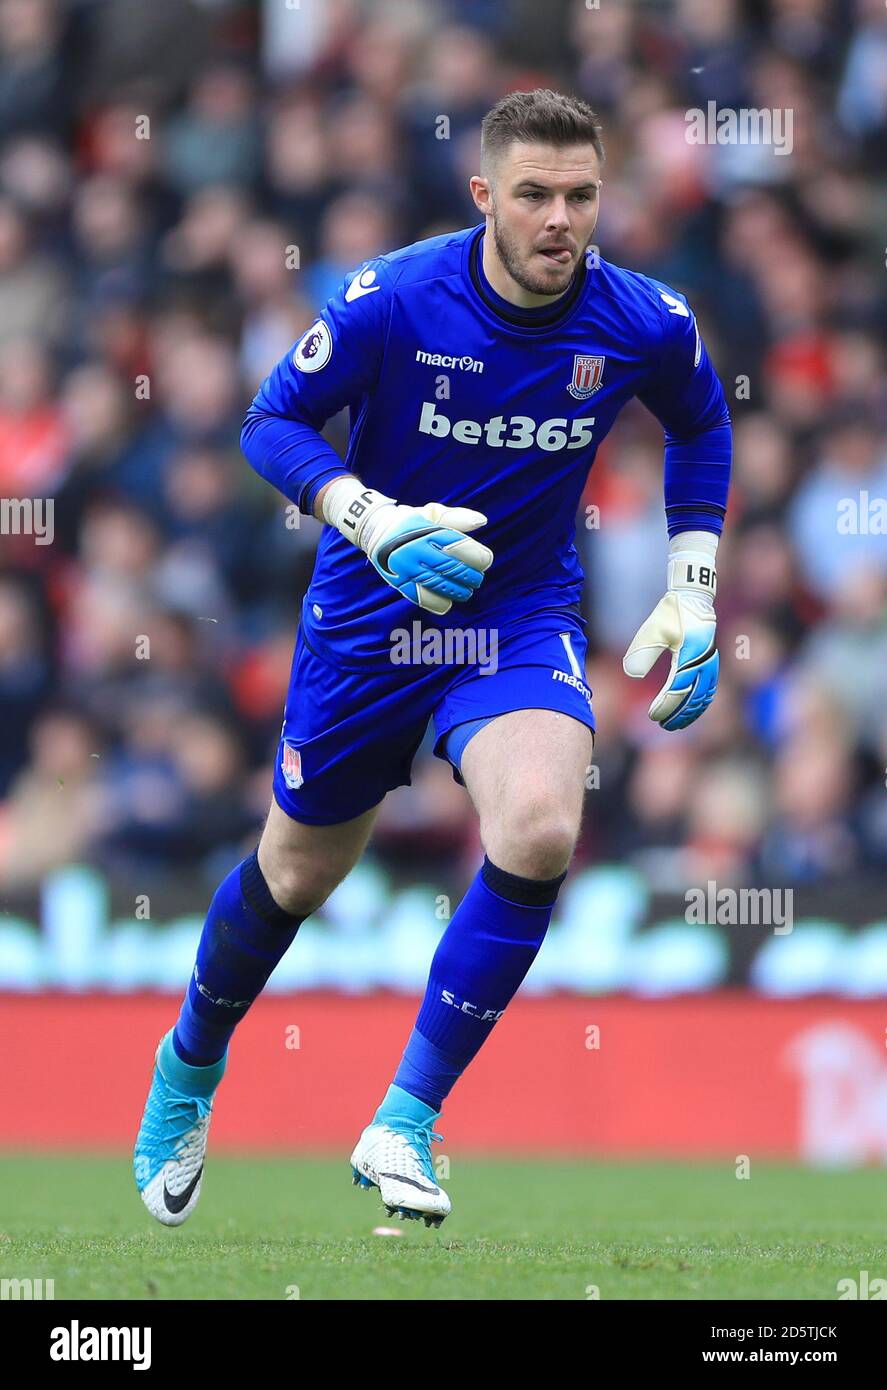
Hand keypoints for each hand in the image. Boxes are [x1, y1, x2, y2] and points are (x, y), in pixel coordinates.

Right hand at [363, 500, 492, 614]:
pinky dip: (439, 603)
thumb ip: (457, 518)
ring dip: (458, 591)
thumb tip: (482, 521)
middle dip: (470, 576)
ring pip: (440, 585)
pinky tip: (448, 602)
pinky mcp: (399, 582)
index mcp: (427, 531)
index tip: (486, 560)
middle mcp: (417, 550)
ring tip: (466, 592)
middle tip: (477, 579)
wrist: (374, 529)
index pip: (458, 546)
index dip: (477, 556)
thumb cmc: (410, 521)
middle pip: (452, 568)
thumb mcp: (431, 513)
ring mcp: (407, 568)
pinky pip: (422, 598)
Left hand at [622, 589, 717, 729]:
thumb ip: (642, 652)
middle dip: (677, 714)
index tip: (652, 715)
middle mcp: (703, 662)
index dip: (665, 706)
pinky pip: (709, 690)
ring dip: (690, 713)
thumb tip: (632, 674)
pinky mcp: (712, 663)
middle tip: (663, 725)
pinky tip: (691, 711)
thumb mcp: (652, 630)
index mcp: (689, 655)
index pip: (677, 689)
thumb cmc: (670, 614)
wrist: (694, 600)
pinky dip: (700, 704)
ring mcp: (710, 663)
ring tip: (675, 723)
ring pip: (703, 697)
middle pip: (691, 697)